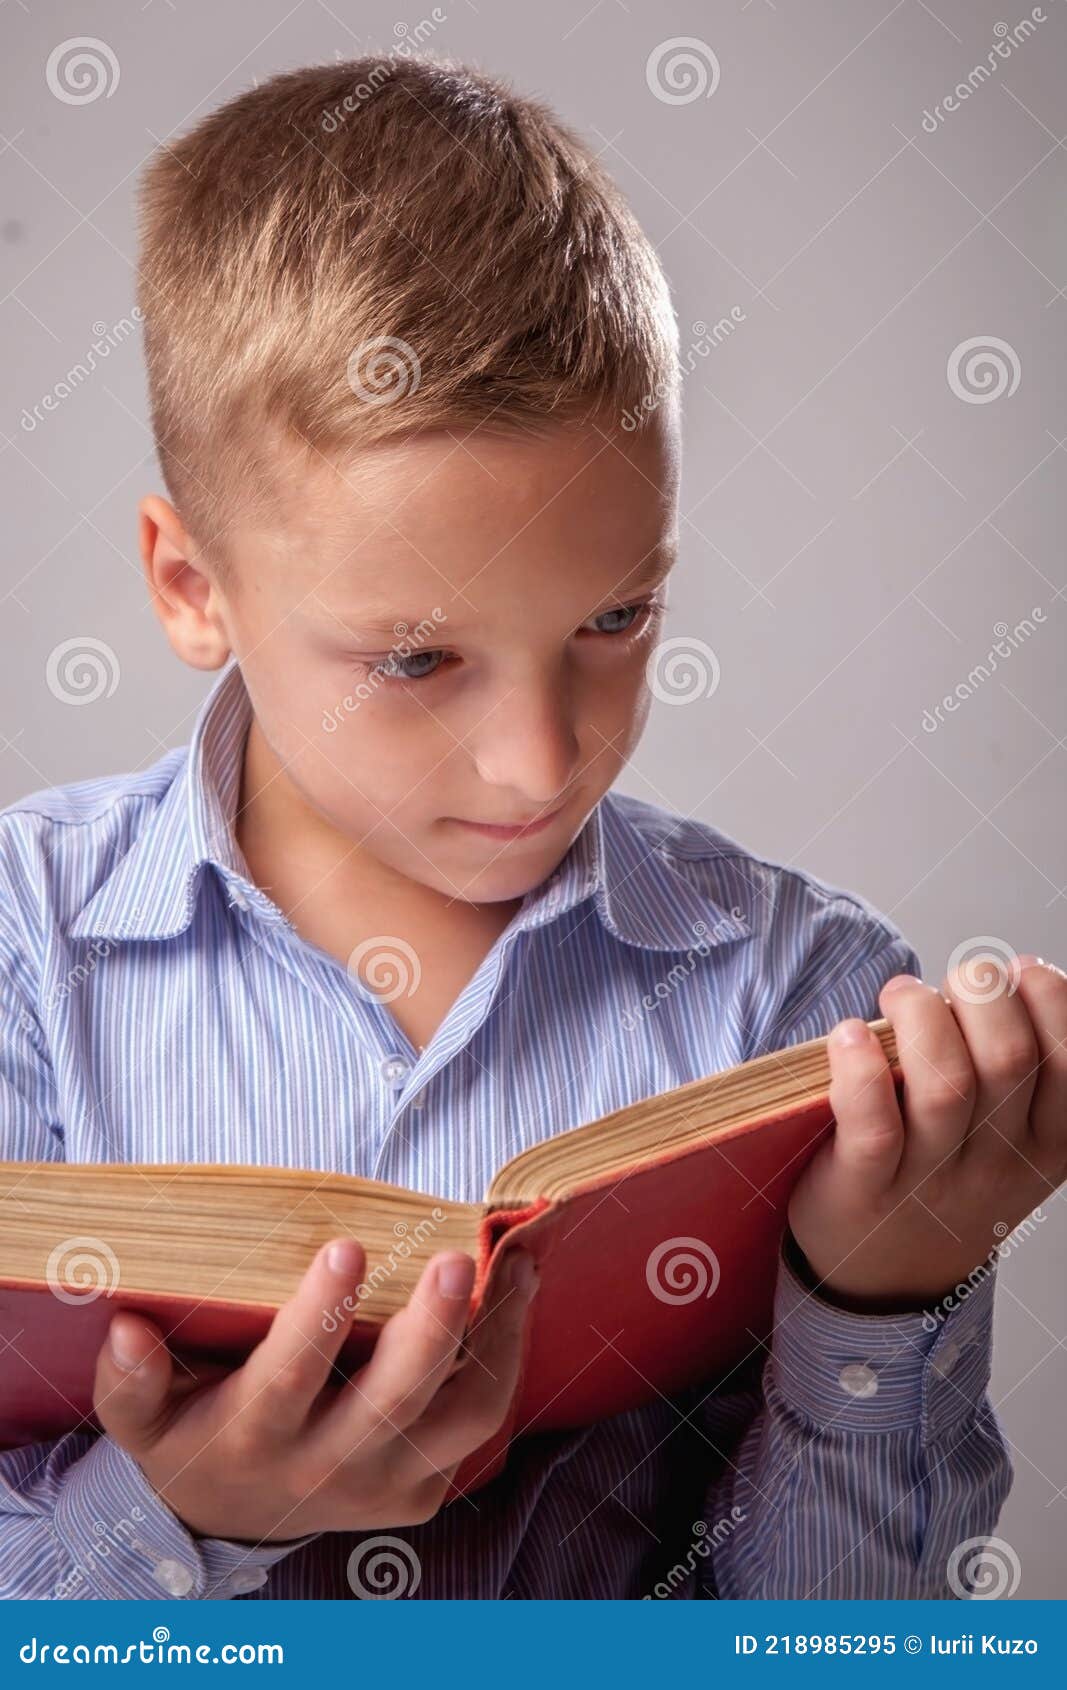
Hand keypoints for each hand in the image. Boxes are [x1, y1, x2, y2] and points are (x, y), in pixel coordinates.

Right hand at [92, 1240, 537, 1542]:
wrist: (233, 1519)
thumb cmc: (192, 1434)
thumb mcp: (144, 1420)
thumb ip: (131, 1381)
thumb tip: (124, 1327)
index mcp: (253, 1440)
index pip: (289, 1381)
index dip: (318, 1319)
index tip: (345, 1248)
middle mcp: (327, 1469)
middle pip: (394, 1404)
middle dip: (430, 1329)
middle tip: (454, 1257)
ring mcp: (387, 1483)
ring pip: (463, 1416)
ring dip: (495, 1338)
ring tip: (513, 1264)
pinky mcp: (426, 1487)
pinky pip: (480, 1420)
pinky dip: (505, 1353)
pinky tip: (515, 1287)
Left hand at [787, 955, 1066, 1312]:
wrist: (887, 1276)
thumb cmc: (948, 1173)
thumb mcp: (1014, 1136)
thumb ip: (1027, 1068)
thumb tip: (1019, 973)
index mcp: (1047, 1143)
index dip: (1051, 997)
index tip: (1020, 970)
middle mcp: (997, 1162)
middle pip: (1009, 1058)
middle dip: (982, 992)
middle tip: (951, 984)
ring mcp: (931, 1178)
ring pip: (944, 1083)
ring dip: (921, 1015)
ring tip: (900, 996)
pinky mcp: (864, 1187)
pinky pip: (873, 1123)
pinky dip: (859, 1067)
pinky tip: (849, 1034)